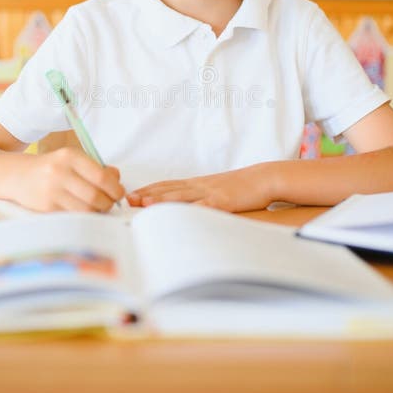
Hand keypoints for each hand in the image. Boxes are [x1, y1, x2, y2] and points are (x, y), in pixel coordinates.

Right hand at [13, 147, 124, 212]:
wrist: (18, 175)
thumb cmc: (53, 168)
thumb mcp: (73, 159)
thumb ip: (97, 167)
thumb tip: (118, 180)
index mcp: (70, 156)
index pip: (102, 177)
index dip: (116, 189)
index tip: (119, 193)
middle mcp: (60, 172)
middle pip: (96, 196)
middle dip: (109, 203)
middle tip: (110, 203)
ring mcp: (51, 191)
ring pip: (86, 210)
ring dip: (97, 212)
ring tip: (98, 207)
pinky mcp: (46, 207)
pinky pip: (73, 216)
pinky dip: (83, 216)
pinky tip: (83, 211)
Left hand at [127, 168, 271, 212]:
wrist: (263, 178)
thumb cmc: (241, 187)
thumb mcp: (216, 190)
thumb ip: (201, 197)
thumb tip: (187, 207)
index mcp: (197, 184)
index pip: (167, 185)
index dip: (149, 190)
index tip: (132, 194)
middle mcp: (199, 186)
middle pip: (169, 189)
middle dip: (148, 194)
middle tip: (128, 199)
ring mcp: (211, 193)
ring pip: (182, 196)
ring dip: (162, 199)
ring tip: (145, 202)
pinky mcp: (223, 201)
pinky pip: (205, 206)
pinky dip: (191, 210)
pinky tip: (180, 213)